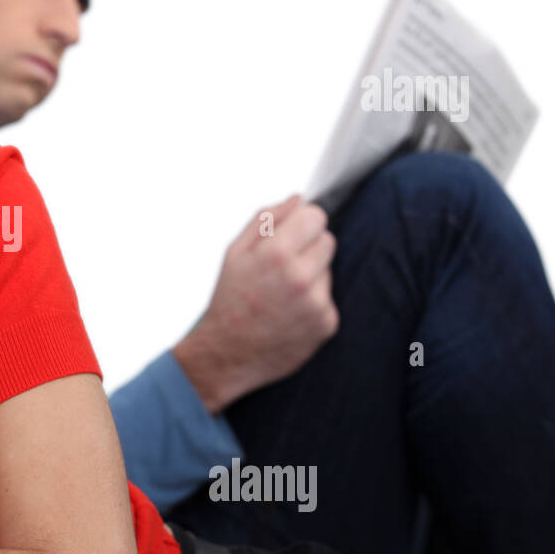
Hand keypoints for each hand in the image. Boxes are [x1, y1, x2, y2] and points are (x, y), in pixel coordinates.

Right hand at [174, 194, 338, 411]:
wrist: (226, 355)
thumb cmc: (229, 300)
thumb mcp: (234, 253)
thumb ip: (266, 220)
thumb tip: (298, 198)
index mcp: (276, 254)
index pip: (316, 216)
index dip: (302, 223)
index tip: (289, 235)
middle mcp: (301, 277)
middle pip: (328, 240)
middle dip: (308, 247)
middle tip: (281, 268)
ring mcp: (316, 302)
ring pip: (327, 270)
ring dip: (310, 276)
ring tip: (281, 295)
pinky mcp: (327, 323)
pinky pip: (328, 297)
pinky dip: (312, 302)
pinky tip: (289, 314)